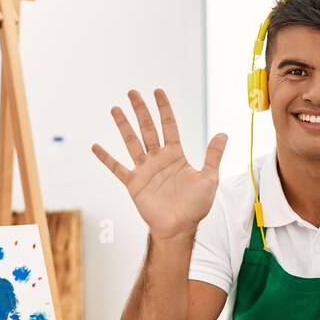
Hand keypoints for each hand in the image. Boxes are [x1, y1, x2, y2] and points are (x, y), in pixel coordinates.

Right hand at [92, 89, 226, 241]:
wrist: (179, 227)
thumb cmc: (195, 206)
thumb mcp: (209, 178)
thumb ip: (213, 156)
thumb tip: (223, 134)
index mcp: (175, 155)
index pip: (169, 125)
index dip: (164, 108)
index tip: (158, 91)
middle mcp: (158, 159)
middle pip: (148, 128)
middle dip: (140, 110)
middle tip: (132, 92)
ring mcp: (144, 170)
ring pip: (132, 142)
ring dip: (123, 125)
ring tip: (115, 109)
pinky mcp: (134, 184)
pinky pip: (117, 168)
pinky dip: (106, 158)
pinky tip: (96, 147)